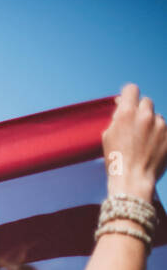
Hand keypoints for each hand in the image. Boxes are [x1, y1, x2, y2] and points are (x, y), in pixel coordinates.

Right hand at [104, 83, 166, 199]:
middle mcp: (145, 115)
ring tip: (143, 142)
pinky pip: (165, 129)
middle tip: (135, 125)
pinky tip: (151, 148)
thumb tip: (122, 105)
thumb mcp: (108, 137)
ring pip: (156, 117)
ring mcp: (160, 125)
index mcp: (126, 114)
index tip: (127, 101)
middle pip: (146, 102)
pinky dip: (159, 136)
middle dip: (140, 110)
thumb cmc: (116, 160)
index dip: (128, 94)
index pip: (131, 89)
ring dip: (151, 124)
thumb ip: (116, 118)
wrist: (133, 179)